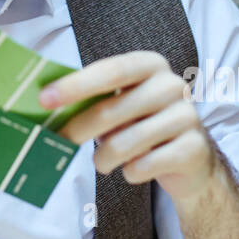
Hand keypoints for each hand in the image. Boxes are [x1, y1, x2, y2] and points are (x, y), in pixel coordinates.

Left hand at [41, 51, 216, 204]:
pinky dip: (130, 172)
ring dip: (104, 159)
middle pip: (111, 110)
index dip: (75, 85)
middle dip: (78, 130)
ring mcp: (187, 116)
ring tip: (102, 162)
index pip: (110, 71)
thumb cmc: (144, 124)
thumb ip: (95, 100)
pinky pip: (143, 166)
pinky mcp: (193, 149)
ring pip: (124, 144)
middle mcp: (172, 85)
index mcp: (151, 65)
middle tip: (60, 142)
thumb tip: (50, 107)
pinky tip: (134, 168)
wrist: (191, 157)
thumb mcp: (122, 104)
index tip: (44, 99)